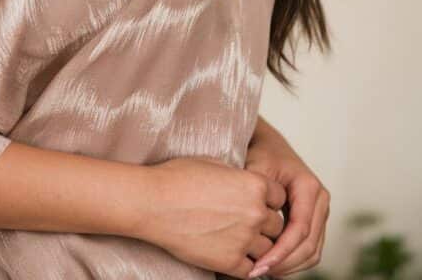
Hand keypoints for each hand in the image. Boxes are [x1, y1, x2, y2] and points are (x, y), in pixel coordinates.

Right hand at [135, 155, 287, 277]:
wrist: (153, 202)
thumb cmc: (178, 178)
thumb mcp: (214, 164)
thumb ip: (239, 176)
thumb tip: (245, 183)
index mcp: (255, 185)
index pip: (280, 197)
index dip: (267, 199)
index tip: (254, 201)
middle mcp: (256, 213)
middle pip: (276, 225)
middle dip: (263, 223)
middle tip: (245, 221)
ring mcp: (244, 239)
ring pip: (268, 249)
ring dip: (257, 245)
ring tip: (238, 238)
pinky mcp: (230, 262)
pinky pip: (252, 270)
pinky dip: (245, 264)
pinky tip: (231, 254)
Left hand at [243, 128, 329, 276]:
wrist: (267, 143)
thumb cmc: (260, 152)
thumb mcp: (256, 167)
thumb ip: (255, 193)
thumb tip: (249, 224)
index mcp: (309, 187)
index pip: (299, 230)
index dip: (280, 252)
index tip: (259, 265)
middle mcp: (320, 201)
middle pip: (310, 245)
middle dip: (285, 264)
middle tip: (257, 273)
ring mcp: (320, 211)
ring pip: (312, 251)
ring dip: (290, 266)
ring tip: (262, 271)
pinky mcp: (313, 219)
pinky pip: (309, 248)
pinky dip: (292, 260)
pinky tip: (270, 264)